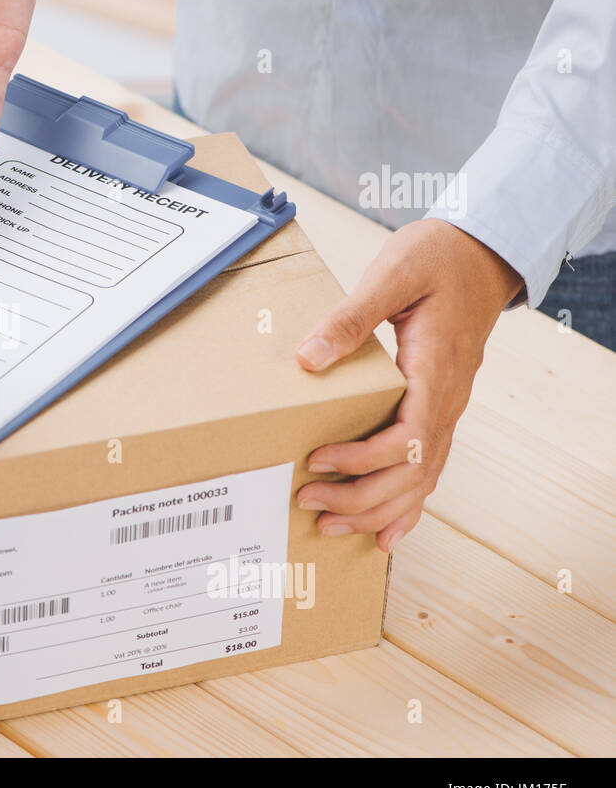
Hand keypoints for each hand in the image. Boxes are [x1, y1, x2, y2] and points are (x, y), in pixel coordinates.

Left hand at [294, 220, 522, 551]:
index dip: (362, 460)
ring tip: (330, 526)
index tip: (316, 459)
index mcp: (435, 372)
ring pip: (420, 481)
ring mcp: (447, 410)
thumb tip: (308, 358)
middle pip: (412, 475)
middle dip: (360, 499)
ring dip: (376, 510)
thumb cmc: (438, 259)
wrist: (480, 255)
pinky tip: (385, 532)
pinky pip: (428, 469)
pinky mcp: (439, 410)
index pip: (406, 440)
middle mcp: (447, 401)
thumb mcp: (393, 274)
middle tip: (307, 501)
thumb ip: (350, 316)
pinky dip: (406, 506)